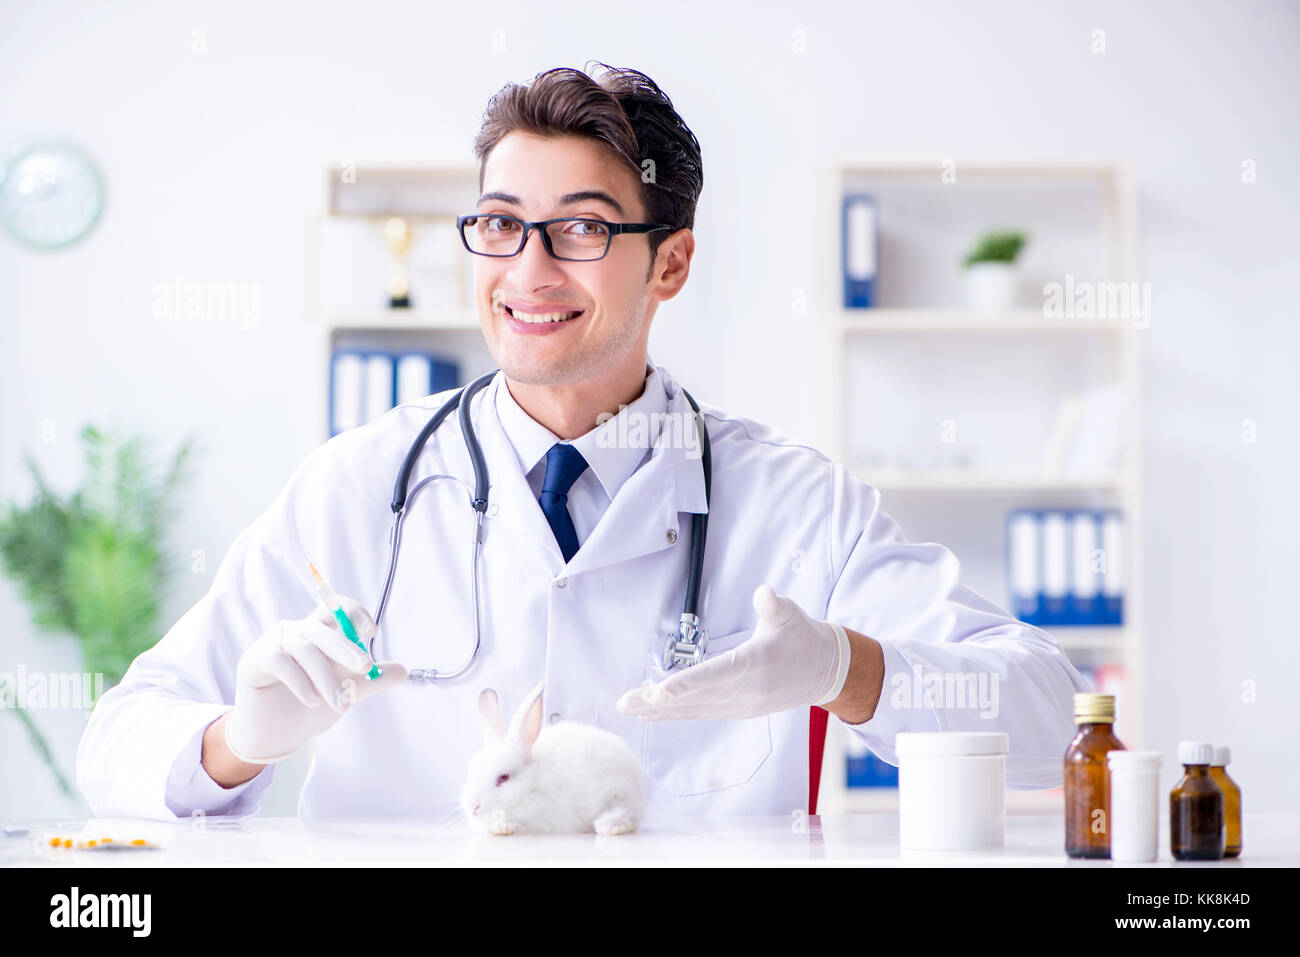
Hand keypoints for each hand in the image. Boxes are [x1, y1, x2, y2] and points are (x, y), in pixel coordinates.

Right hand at [224, 595, 406, 762]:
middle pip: (322, 628)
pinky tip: (312, 701)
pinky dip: (300, 682)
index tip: (371, 631)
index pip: (335, 609)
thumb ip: (372, 681)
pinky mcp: (254, 659)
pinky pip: (281, 662)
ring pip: (306, 650)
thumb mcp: (346, 693)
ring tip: (340, 704)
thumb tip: (403, 671)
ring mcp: (273, 643)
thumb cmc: (309, 708)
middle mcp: (296, 632)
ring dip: (326, 678)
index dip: (353, 613)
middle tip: (366, 668)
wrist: (275, 736)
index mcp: (318, 632)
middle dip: (346, 648)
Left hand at [616, 584, 850, 719]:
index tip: (659, 692)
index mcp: (755, 665)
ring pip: (695, 709)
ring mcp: (741, 704)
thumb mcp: (791, 615)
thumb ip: (774, 605)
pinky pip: (701, 713)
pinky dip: (676, 714)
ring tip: (629, 709)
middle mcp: (746, 691)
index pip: (715, 676)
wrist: (826, 671)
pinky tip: (653, 714)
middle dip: (658, 702)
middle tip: (625, 702)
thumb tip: (764, 593)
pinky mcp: (738, 709)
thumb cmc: (804, 637)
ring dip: (660, 711)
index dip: (686, 685)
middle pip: (696, 698)